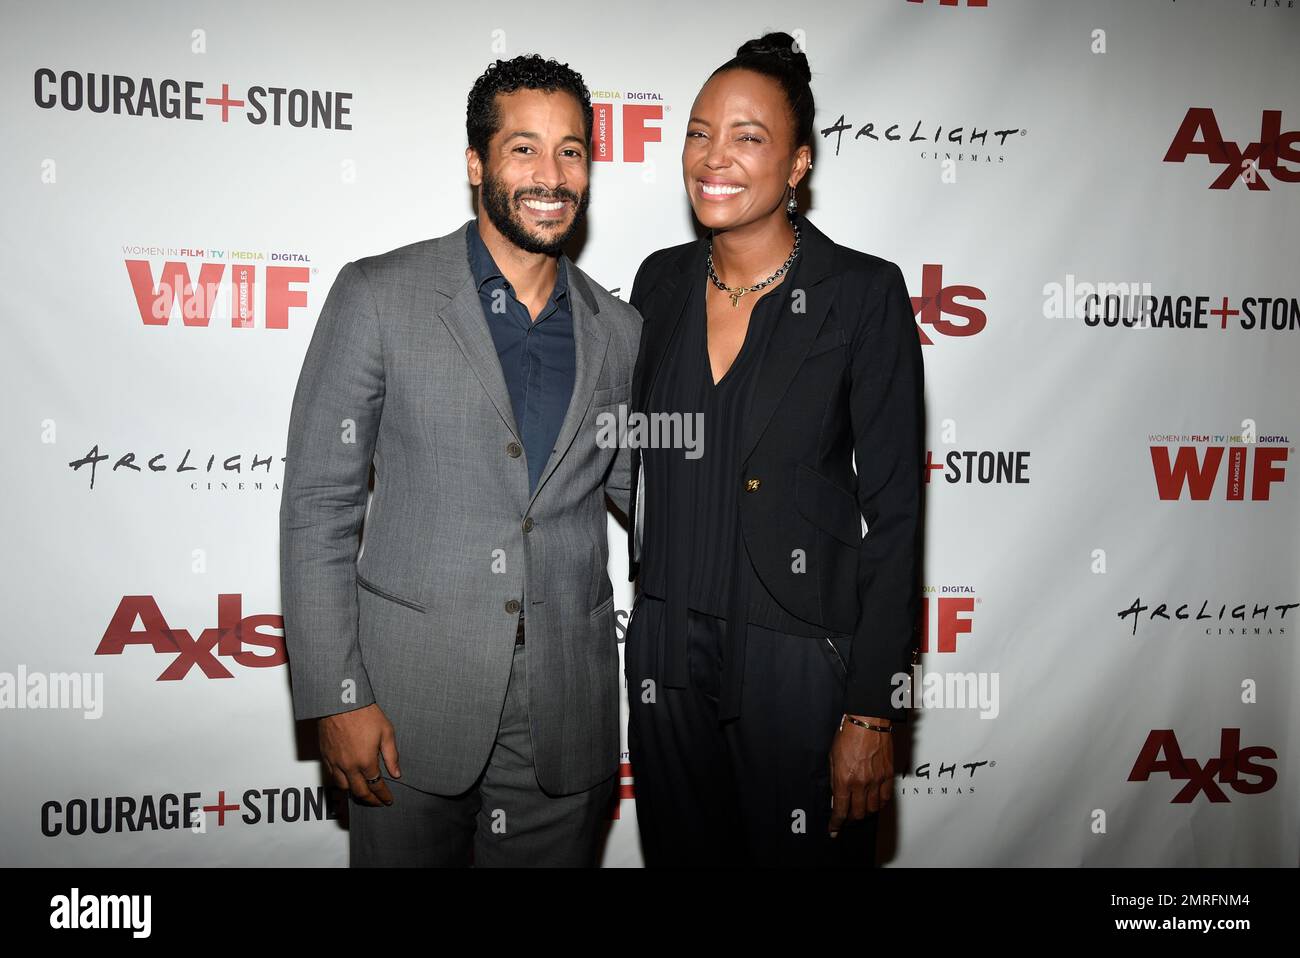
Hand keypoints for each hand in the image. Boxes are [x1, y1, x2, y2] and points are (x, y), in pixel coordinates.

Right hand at [318, 703, 399, 806]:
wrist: (340, 702)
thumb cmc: (364, 713)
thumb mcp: (386, 732)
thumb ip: (391, 755)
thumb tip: (397, 773)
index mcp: (366, 761)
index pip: (376, 786)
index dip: (383, 795)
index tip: (388, 800)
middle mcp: (349, 766)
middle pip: (359, 792)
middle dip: (370, 800)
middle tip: (377, 802)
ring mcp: (335, 762)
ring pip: (343, 787)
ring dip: (354, 793)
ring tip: (363, 793)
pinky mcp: (325, 756)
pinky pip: (332, 776)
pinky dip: (341, 782)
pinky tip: (347, 780)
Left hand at [828, 714, 893, 836]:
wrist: (867, 722)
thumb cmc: (848, 735)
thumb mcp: (833, 758)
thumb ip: (835, 779)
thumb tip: (836, 795)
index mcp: (844, 779)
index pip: (840, 810)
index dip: (836, 824)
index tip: (834, 830)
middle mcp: (861, 783)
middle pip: (858, 813)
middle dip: (850, 820)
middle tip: (846, 818)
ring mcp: (876, 781)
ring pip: (872, 809)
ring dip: (865, 813)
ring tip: (860, 811)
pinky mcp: (888, 776)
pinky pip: (885, 798)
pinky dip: (879, 804)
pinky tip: (874, 803)